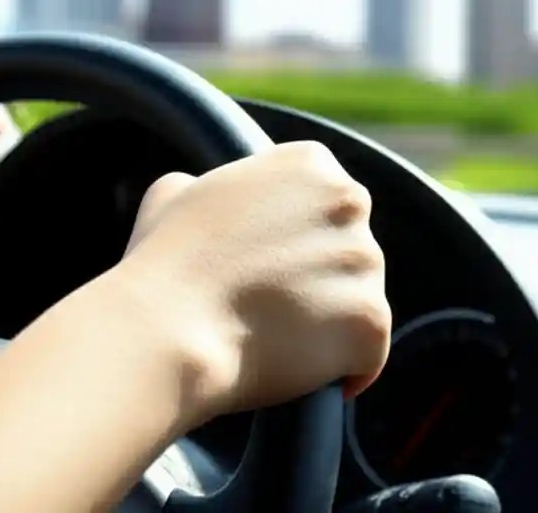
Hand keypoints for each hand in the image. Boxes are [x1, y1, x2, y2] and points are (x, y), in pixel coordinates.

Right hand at [103, 141, 391, 425]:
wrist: (169, 329)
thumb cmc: (165, 263)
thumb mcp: (175, 193)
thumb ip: (208, 184)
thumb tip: (201, 191)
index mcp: (310, 163)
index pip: (324, 205)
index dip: (294, 240)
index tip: (265, 266)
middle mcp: (349, 202)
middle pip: (349, 250)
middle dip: (319, 278)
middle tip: (269, 307)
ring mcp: (366, 262)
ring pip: (358, 301)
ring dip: (329, 324)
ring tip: (275, 342)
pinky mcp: (372, 321)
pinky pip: (369, 353)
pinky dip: (345, 371)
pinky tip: (302, 374)